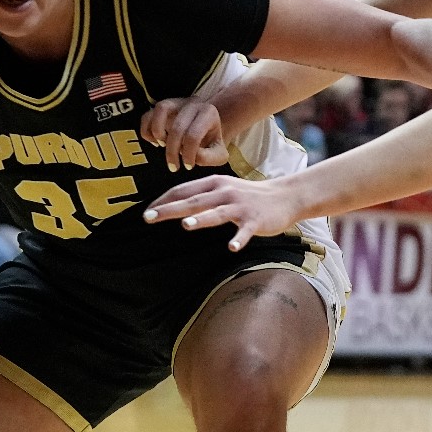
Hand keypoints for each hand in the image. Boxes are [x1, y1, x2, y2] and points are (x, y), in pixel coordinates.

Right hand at [141, 95, 228, 171]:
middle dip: (173, 151)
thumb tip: (193, 156)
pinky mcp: (161, 108)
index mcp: (209, 113)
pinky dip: (146, 130)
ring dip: (157, 132)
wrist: (206, 131)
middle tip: (174, 166)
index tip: (188, 166)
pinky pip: (147, 115)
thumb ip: (210, 158)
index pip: (194, 135)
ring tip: (161, 146)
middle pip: (177, 126)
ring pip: (160, 109)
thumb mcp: (218, 155)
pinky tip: (154, 142)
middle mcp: (192, 103)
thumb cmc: (211, 143)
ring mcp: (175, 102)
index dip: (189, 154)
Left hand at [143, 173, 302, 249]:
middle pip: (194, 201)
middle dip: (170, 209)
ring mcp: (241, 206)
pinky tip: (232, 248)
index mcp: (214, 184)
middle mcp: (225, 192)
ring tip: (186, 226)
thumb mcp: (224, 189)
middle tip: (149, 217)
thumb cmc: (249, 196)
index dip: (163, 200)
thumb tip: (174, 203)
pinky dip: (239, 239)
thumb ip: (202, 195)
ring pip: (218, 213)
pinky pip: (245, 231)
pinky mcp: (256, 220)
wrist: (286, 196)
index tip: (146, 212)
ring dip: (202, 219)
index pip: (183, 190)